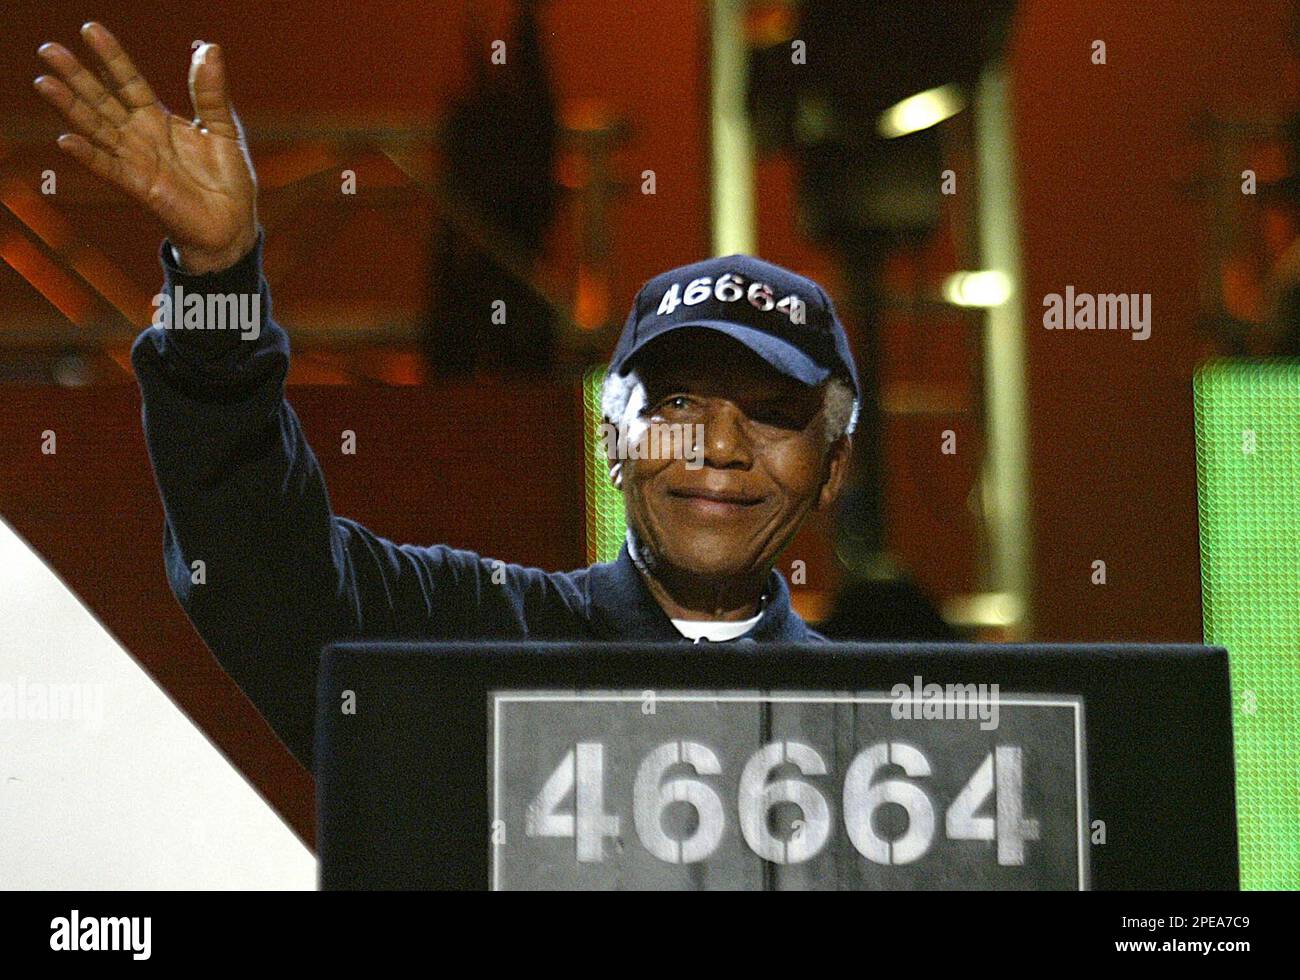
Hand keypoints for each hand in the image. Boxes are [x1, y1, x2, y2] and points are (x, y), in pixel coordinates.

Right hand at [34, 22, 257, 273]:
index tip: (90, 29)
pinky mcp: (140, 186)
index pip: (127, 81)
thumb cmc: (227, 178)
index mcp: (158, 119)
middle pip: (103, 100)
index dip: (111, 57)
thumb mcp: (223, 127)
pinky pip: (109, 168)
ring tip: (45, 83)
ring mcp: (136, 161)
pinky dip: (89, 155)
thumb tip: (208, 47)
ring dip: (71, 107)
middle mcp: (140, 136)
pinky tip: (66, 139)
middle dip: (77, 76)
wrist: (233, 224)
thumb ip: (210, 91)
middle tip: (49, 49)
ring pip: (97, 129)